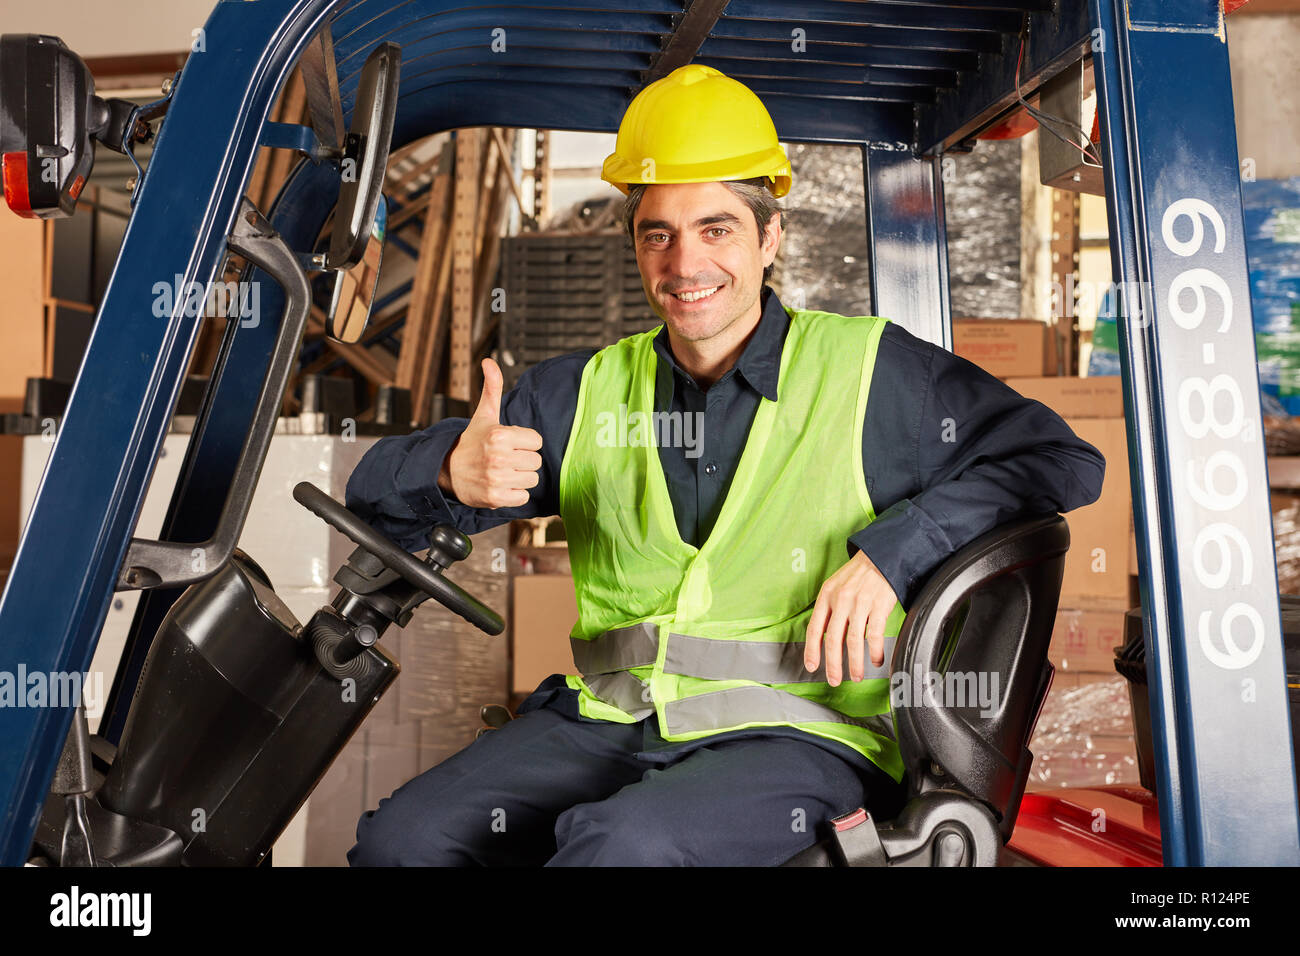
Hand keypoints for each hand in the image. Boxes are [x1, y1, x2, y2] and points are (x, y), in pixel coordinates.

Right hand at [444, 358, 543, 508]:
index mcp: (499, 435)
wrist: (448, 471)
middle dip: (523, 460)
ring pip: (532, 479)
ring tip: (503, 472)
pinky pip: (523, 497)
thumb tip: (489, 361)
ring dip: (520, 478)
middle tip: (505, 459)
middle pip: (536, 461)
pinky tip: (500, 485)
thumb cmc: (472, 442)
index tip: (509, 444)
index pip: (536, 441)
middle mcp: (498, 457)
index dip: (525, 442)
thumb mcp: (484, 415)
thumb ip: (492, 388)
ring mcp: (496, 478)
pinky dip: (514, 494)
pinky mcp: (496, 497)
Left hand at [804, 550, 899, 686]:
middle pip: (833, 640)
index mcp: (826, 596)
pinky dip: (875, 652)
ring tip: (856, 676)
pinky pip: (874, 635)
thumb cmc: (857, 574)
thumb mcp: (835, 585)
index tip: (811, 666)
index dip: (812, 650)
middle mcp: (840, 600)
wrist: (882, 556)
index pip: (815, 628)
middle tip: (834, 680)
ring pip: (853, 642)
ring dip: (854, 663)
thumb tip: (823, 636)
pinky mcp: (878, 606)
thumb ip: (828, 608)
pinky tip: (876, 660)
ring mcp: (860, 603)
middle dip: (833, 665)